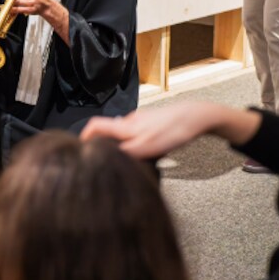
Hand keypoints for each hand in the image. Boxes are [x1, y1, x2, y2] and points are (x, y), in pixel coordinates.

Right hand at [80, 101, 260, 158]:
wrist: (198, 117)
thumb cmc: (173, 130)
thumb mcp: (147, 147)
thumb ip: (125, 152)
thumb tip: (104, 157)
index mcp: (125, 126)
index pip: (95, 126)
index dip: (85, 137)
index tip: (80, 149)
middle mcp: (131, 121)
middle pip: (110, 133)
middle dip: (108, 146)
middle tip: (112, 162)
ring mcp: (144, 121)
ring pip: (127, 135)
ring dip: (127, 148)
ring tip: (137, 161)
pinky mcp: (156, 123)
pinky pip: (141, 135)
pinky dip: (141, 145)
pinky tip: (154, 155)